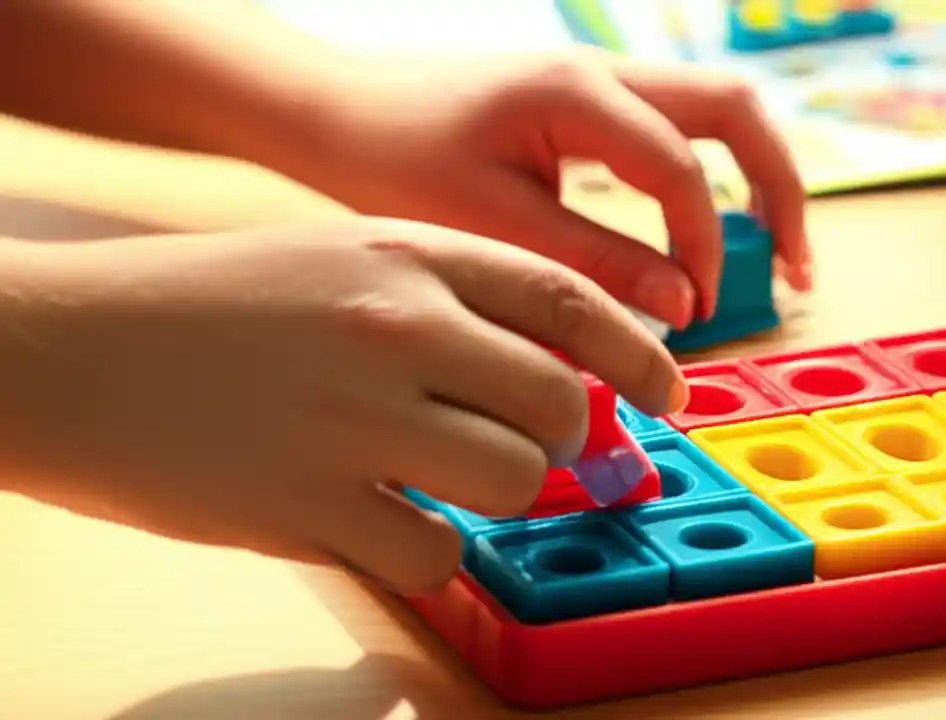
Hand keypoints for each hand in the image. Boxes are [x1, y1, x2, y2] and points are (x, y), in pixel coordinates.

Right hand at [0, 218, 683, 594]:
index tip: (668, 393)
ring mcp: (359, 417)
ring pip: (515, 481)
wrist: (67, 348)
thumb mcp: (338, 264)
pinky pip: (436, 552)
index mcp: (407, 256)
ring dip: (498, 496)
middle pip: (559, 404)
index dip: (640, 354)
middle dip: (566, 440)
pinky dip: (426, 551)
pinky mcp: (315, 505)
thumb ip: (447, 307)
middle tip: (537, 451)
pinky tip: (376, 520)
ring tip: (437, 480)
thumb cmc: (208, 306)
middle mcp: (397, 328)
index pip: (569, 303)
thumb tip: (554, 377)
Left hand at [285, 49, 810, 328]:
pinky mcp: (589, 102)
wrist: (337, 111)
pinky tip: (704, 228)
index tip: (694, 313)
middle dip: (780, 186)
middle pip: (738, 108)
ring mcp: (600, 79)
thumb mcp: (492, 225)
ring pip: (718, 110)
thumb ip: (592, 261)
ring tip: (777, 250)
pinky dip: (711, 175)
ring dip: (756, 174)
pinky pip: (679, 127)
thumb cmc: (394, 162)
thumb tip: (683, 301)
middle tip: (796, 265)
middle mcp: (602, 71)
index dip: (703, 247)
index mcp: (577, 93)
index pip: (682, 169)